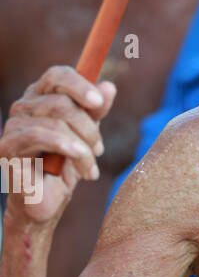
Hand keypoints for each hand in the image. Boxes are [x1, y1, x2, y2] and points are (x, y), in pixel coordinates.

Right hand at [0, 67, 115, 223]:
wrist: (48, 201)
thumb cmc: (65, 167)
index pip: (57, 75)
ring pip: (56, 121)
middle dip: (89, 128)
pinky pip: (39, 135)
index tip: (99, 102)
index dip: (80, 84)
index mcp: (42, 97)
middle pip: (62, 102)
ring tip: (90, 168)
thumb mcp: (87, 136)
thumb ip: (95, 111)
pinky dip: (66, 148)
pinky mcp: (7, 146)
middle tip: (99, 150)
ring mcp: (13, 125)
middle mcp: (24, 106)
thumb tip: (109, 87)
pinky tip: (81, 166)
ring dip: (82, 147)